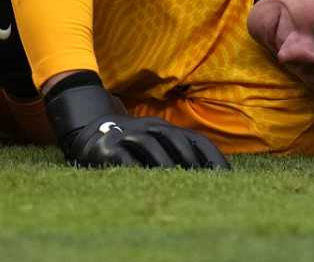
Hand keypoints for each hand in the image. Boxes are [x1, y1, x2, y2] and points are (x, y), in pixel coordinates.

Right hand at [43, 71, 229, 169]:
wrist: (88, 134)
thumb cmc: (131, 147)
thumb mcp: (156, 145)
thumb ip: (178, 154)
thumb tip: (212, 178)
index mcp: (164, 128)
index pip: (194, 138)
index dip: (211, 156)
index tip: (225, 177)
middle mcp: (147, 127)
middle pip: (173, 137)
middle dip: (190, 159)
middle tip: (203, 182)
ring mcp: (126, 135)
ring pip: (149, 143)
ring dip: (165, 163)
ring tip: (177, 185)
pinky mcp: (106, 148)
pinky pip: (124, 157)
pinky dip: (136, 168)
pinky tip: (146, 183)